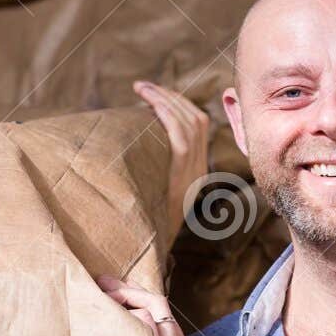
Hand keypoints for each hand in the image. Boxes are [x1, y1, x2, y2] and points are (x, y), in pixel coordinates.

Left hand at [134, 80, 209, 229]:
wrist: (152, 248)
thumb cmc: (144, 222)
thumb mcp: (153, 193)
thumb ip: (153, 171)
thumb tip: (134, 146)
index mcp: (197, 170)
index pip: (199, 125)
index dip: (180, 104)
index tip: (157, 95)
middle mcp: (201, 168)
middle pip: (196, 119)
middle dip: (171, 96)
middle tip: (143, 87)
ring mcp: (195, 171)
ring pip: (189, 122)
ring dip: (165, 99)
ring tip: (142, 88)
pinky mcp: (185, 174)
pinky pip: (180, 135)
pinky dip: (166, 113)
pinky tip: (148, 103)